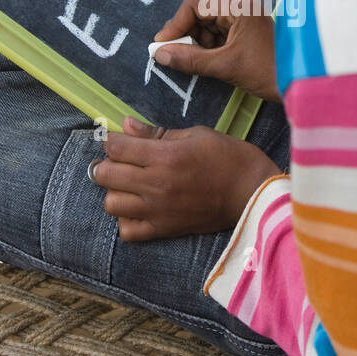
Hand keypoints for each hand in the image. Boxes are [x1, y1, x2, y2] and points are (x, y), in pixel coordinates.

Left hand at [90, 116, 280, 241]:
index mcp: (165, 156)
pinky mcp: (165, 230)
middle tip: (123, 161)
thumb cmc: (228, 156)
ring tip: (131, 185)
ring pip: (111, 204)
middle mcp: (156, 185)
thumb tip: (126, 124)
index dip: (113, 140)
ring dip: (116, 191)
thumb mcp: (196, 134)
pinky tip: (138, 208)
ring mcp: (158, 211)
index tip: (120, 140)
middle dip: (108, 163)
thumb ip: (157, 132)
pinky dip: (127, 219)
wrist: (252, 192)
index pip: (116, 147)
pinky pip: (128, 231)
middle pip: (104, 175)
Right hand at [152, 0, 279, 101]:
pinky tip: (204, 61)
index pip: (196, 3)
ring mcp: (244, 18)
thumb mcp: (226, 66)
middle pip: (200, 12)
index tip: (162, 45)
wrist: (303, 83)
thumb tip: (159, 54)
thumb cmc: (269, 71)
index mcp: (238, 6)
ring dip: (196, 42)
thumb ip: (191, 59)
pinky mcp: (246, 32)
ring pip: (208, 25)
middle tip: (173, 55)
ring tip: (191, 62)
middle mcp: (240, 6)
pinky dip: (207, 47)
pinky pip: (218, 34)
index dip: (176, 23)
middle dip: (185, 33)